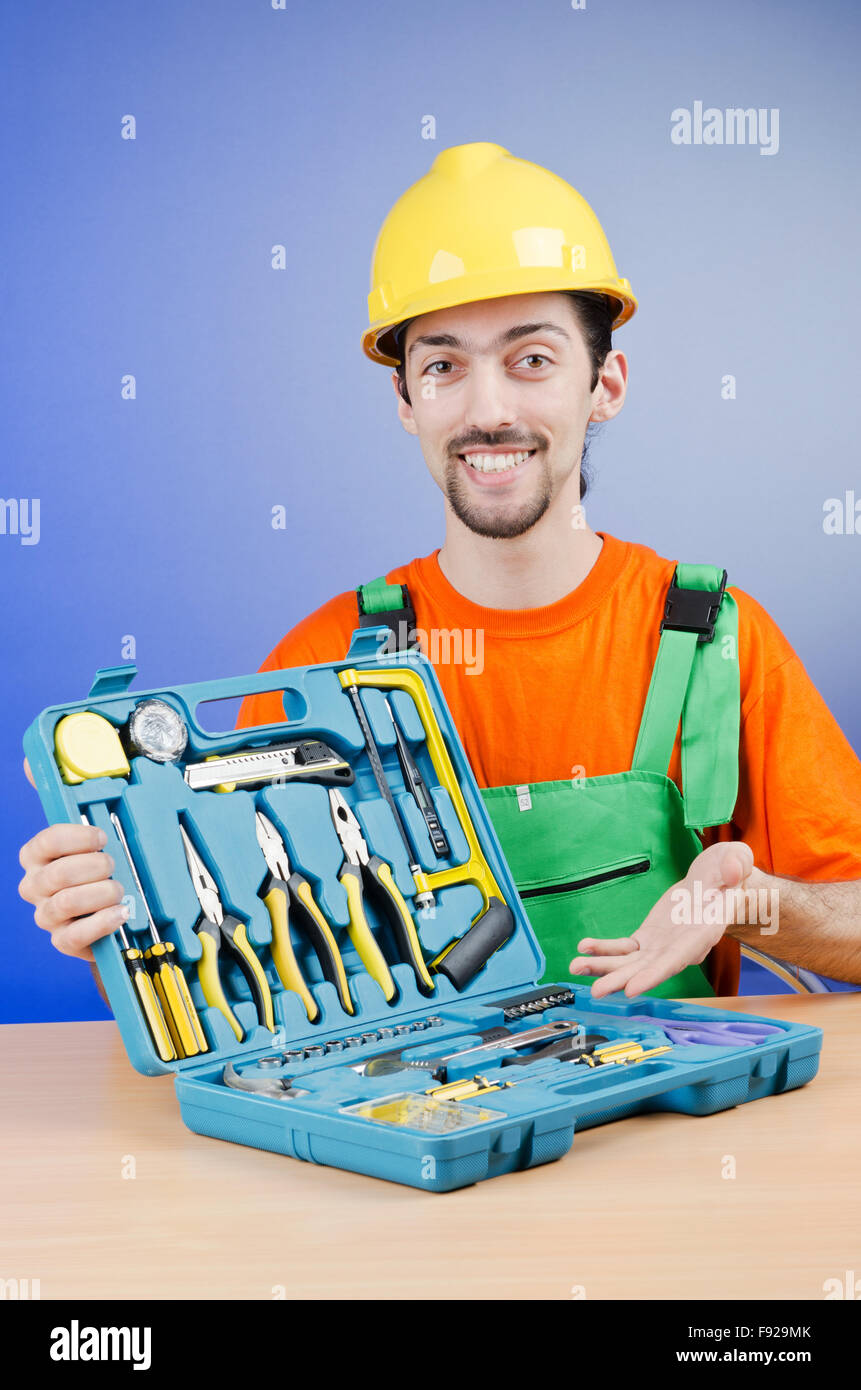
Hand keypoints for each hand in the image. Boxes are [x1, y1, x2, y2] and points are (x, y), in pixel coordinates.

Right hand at [18, 759, 128, 961]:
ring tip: (119, 890)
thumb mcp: (86, 832)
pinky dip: (102, 922)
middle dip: (94, 867)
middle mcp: (36, 886)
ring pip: (66, 902)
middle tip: (114, 864)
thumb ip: (63, 795)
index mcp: (36, 857)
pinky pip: (74, 935)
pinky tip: (120, 912)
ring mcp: (48, 916)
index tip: (101, 836)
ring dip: (101, 893)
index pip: (45, 842)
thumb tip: (32, 759)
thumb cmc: (95, 869)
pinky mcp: (64, 941)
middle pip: (58, 874)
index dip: (76, 838)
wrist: (107, 913)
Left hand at [569, 841, 756, 997]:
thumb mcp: (736, 861)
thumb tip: (729, 872)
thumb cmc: (730, 874)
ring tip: (577, 966)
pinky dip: (604, 949)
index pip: (678, 958)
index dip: (655, 974)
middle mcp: (681, 946)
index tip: (632, 988)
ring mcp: (663, 945)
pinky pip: (624, 948)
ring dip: (605, 966)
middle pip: (650, 968)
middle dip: (622, 979)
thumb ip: (734, 865)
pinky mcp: (649, 938)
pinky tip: (585, 948)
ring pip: (632, 962)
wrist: (717, 883)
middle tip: (597, 989)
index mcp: (703, 932)